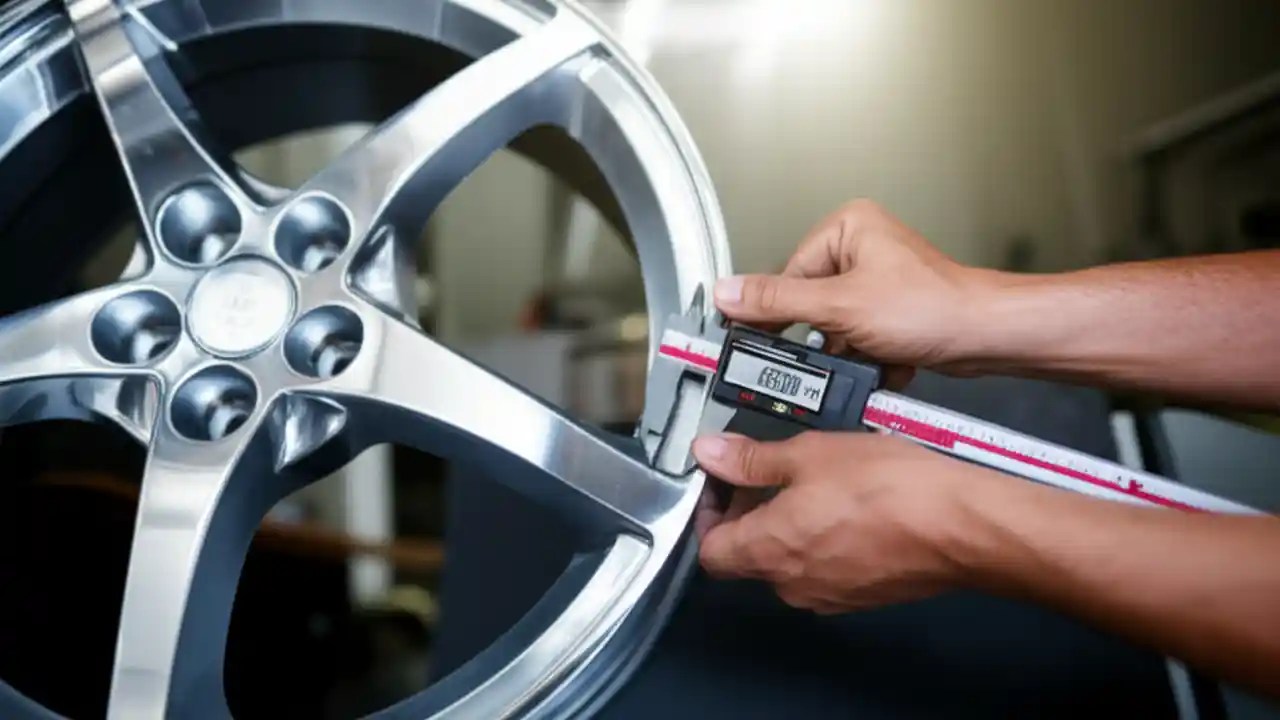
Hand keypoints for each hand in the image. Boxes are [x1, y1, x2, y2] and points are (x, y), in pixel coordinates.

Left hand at [693, 430, 996, 612]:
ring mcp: (829, 597)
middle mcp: (791, 585)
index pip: (709, 551)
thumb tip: (708, 453)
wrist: (961, 527)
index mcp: (768, 551)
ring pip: (787, 564)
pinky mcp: (863, 598)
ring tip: (814, 484)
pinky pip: (824, 571)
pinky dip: (822, 543)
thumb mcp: (809, 454)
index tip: (722, 484)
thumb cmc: (883, 486)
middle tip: (769, 474)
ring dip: (787, 528)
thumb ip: (752, 459)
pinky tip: (848, 508)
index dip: (707, 516)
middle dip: (749, 516)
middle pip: (747, 558)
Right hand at [713, 199, 993, 376]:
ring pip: (834, 328)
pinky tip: (889, 359)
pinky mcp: (890, 311)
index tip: (756, 340)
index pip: (787, 275)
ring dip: (849, 352)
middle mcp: (862, 248)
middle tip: (838, 348)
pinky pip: (858, 338)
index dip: (777, 314)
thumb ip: (776, 301)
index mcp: (846, 228)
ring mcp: (877, 280)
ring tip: (873, 353)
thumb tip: (728, 293)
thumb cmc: (932, 307)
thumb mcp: (838, 306)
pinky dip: (868, 356)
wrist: (986, 337)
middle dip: (826, 338)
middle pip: (809, 305)